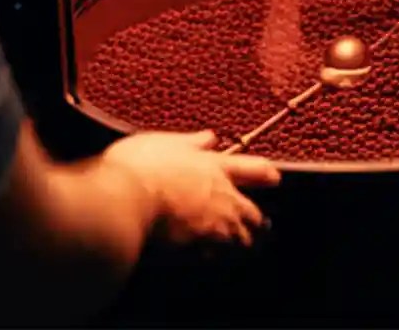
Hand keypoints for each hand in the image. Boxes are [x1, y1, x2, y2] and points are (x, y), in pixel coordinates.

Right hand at [102, 130, 279, 246]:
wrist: (123, 204)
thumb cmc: (139, 168)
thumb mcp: (164, 143)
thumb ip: (191, 142)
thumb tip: (210, 137)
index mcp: (215, 168)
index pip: (253, 169)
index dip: (266, 174)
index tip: (274, 178)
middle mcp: (222, 199)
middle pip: (254, 213)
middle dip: (259, 219)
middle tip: (264, 224)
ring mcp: (214, 229)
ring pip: (243, 239)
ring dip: (246, 242)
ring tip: (248, 247)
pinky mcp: (199, 253)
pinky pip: (219, 260)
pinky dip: (220, 259)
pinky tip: (216, 261)